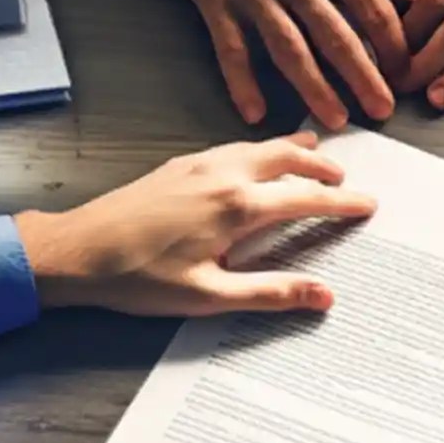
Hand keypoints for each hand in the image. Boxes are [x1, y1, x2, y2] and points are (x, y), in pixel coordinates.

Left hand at [15, 132, 375, 315]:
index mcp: (237, 207)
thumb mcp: (210, 296)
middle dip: (322, 165)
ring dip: (292, 149)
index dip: (342, 202)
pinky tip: (256, 158)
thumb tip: (323, 296)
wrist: (76, 251)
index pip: (305, 199)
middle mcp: (223, 175)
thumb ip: (271, 294)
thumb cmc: (138, 278)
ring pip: (259, 146)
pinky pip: (233, 147)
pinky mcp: (178, 166)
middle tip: (345, 179)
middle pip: (287, 158)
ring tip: (314, 150)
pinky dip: (260, 148)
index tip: (367, 204)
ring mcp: (198, 166)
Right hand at [163, 0, 414, 125]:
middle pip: (336, 34)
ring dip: (314, 88)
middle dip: (363, 76)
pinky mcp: (217, 3)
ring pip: (289, 47)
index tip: (406, 76)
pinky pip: (232, 50)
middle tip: (382, 110)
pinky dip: (242, 83)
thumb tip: (415, 2)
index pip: (373, 7)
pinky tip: (256, 113)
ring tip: (336, 119)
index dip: (394, 46)